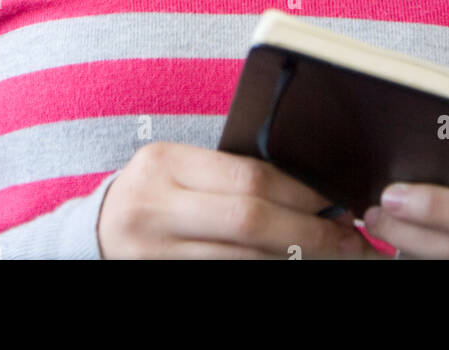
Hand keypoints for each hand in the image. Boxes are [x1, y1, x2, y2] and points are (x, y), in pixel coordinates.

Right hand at [97, 142, 381, 259]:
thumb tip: (308, 188)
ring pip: (245, 262)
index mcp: (166, 165)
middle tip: (352, 240)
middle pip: (250, 220)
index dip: (301, 191)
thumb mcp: (178, 169)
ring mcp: (157, 254)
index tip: (338, 200)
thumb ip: (227, 174)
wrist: (97, 235)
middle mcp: (157, 208)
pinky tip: (293, 269)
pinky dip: (267, 275)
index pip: (248, 176)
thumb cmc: (153, 194)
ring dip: (296, 261)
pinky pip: (228, 280)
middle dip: (309, 231)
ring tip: (334, 257)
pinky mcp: (165, 283)